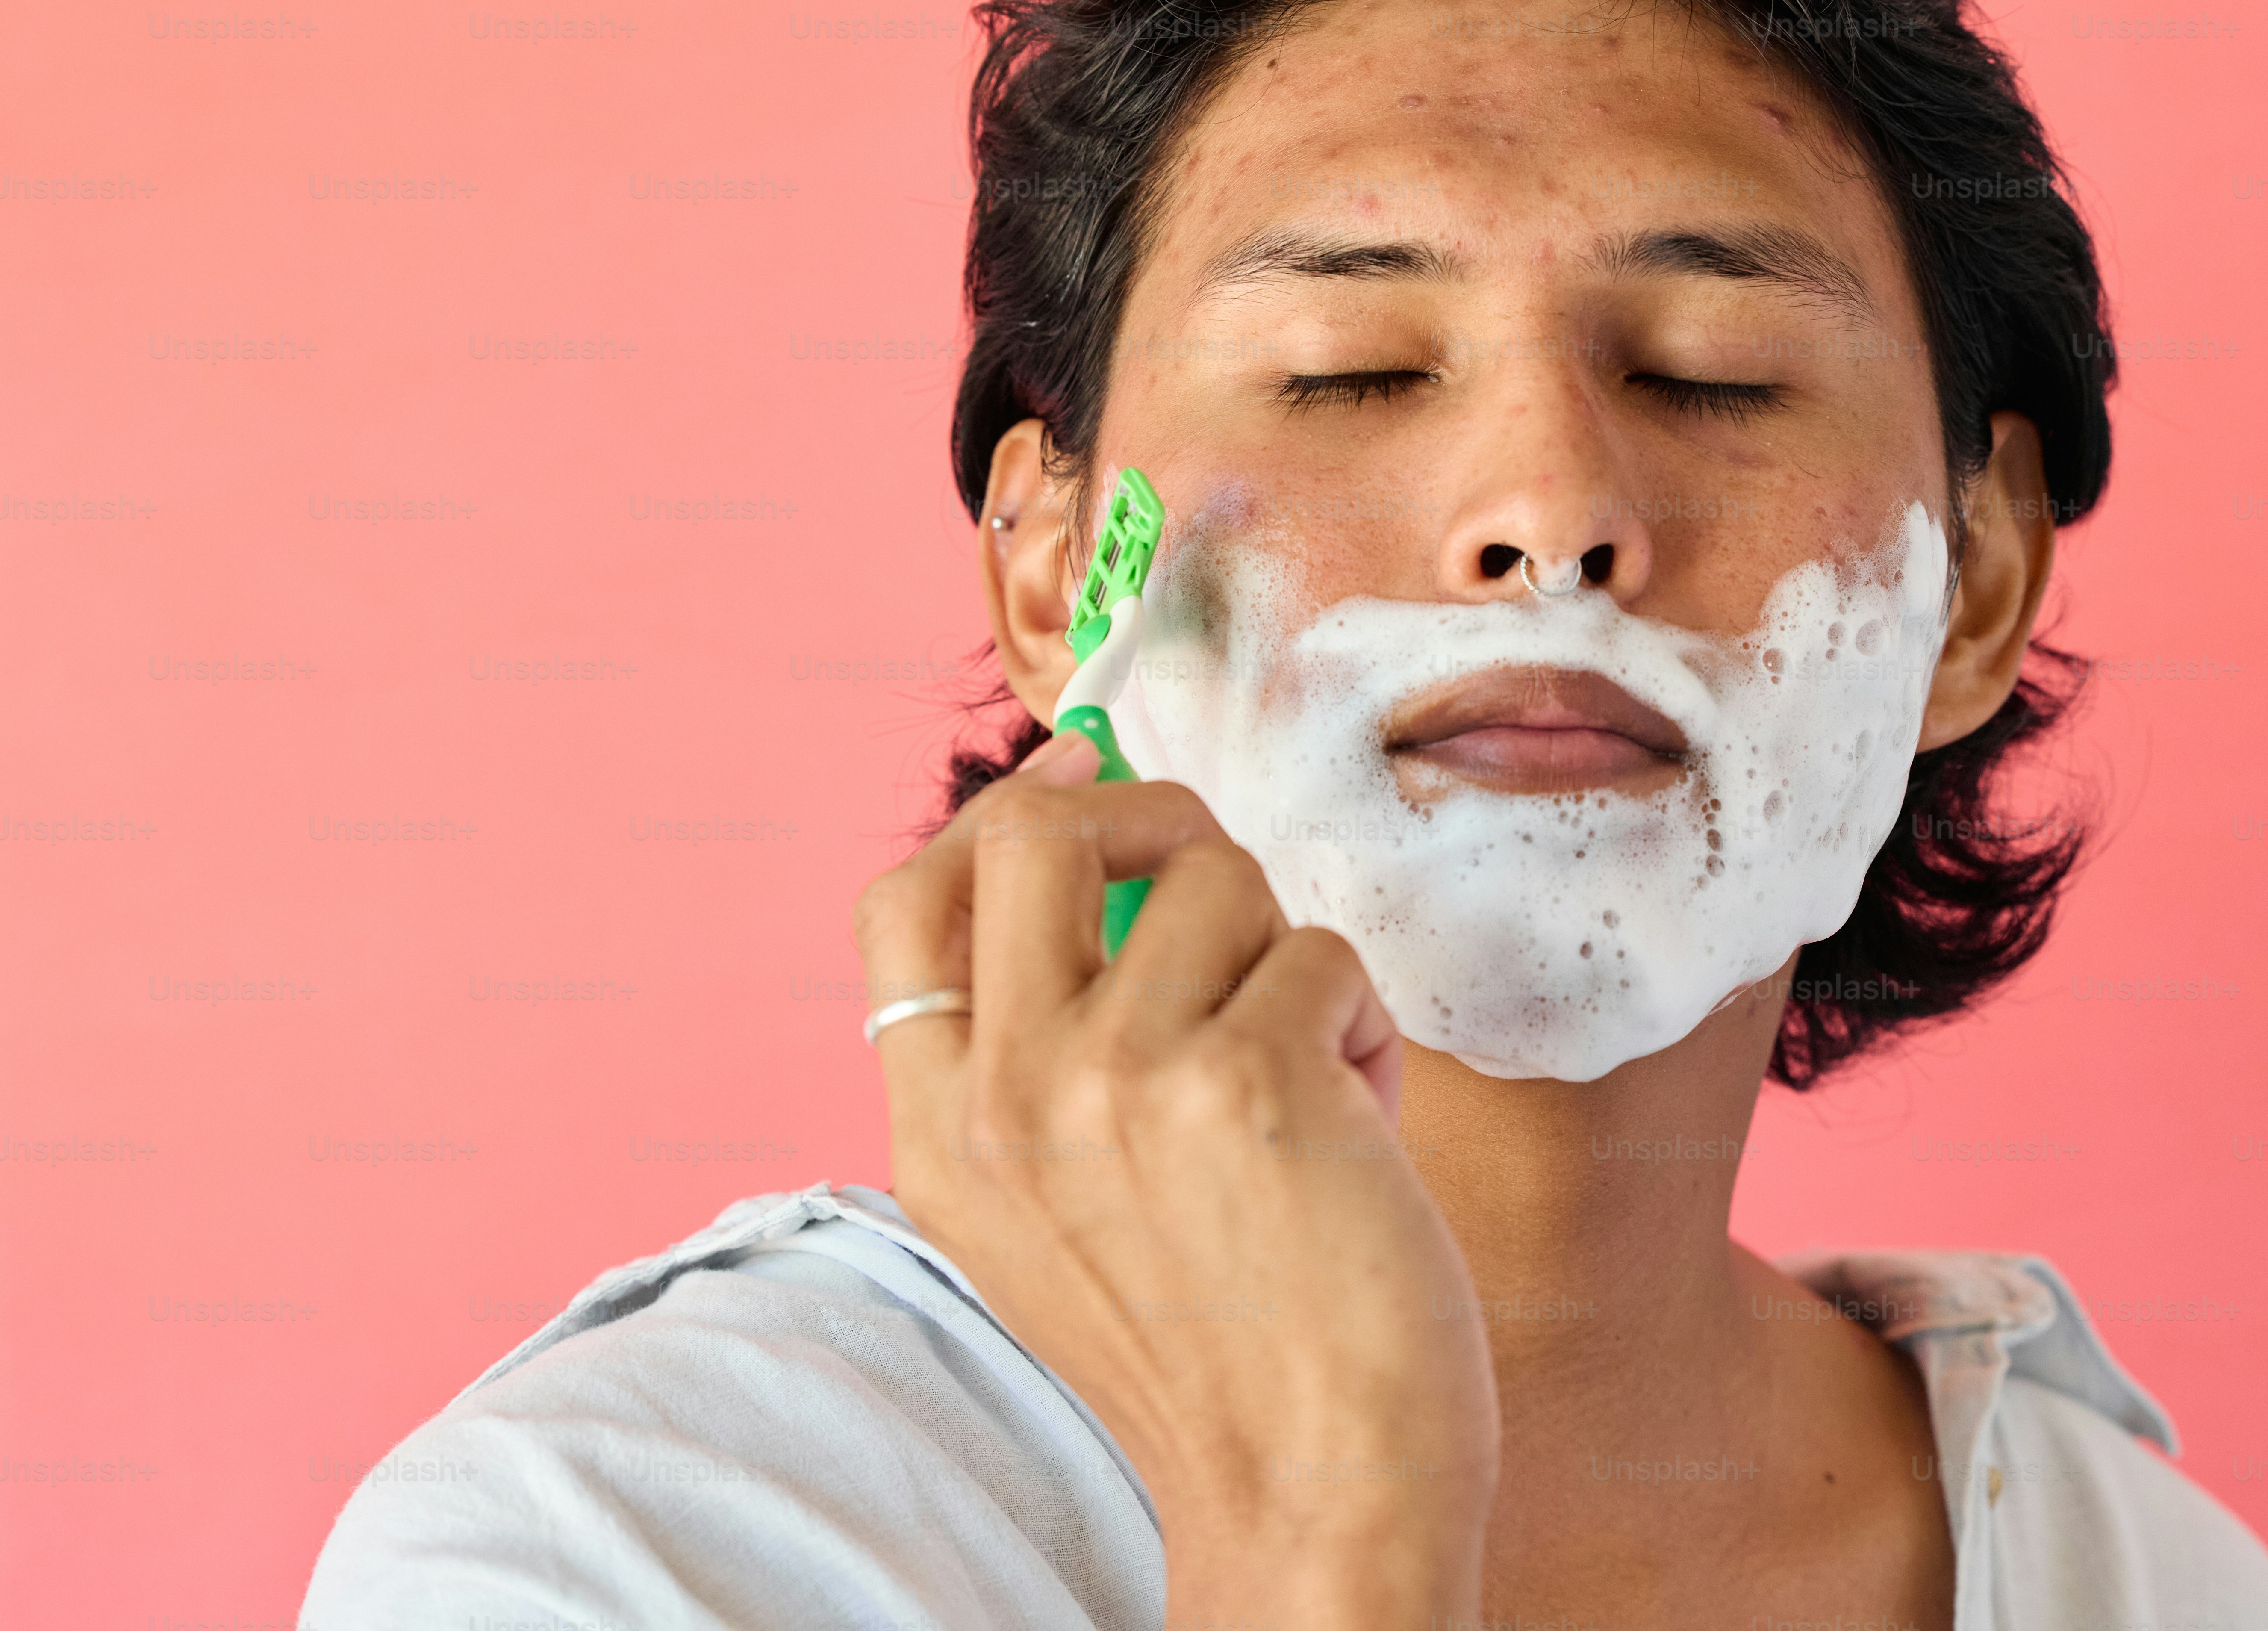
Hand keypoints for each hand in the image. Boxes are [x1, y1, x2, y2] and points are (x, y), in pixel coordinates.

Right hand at [853, 731, 1498, 1625]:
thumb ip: (1037, 1056)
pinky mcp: (1245, 1077)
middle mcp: (1008, 1096)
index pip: (903, 907)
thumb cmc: (1220, 1343)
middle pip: (1035, 832)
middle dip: (1147, 814)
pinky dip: (1364, 1027)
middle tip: (1216, 877)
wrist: (1311, 1490)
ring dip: (1288, 957)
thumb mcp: (1054, 1208)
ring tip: (1307, 1075)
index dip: (996, 814)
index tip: (1078, 777)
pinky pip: (1322, 956)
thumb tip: (1084, 845)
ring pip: (1218, 881)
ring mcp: (1118, 1078)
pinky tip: (1358, 1132)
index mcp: (943, 1135)